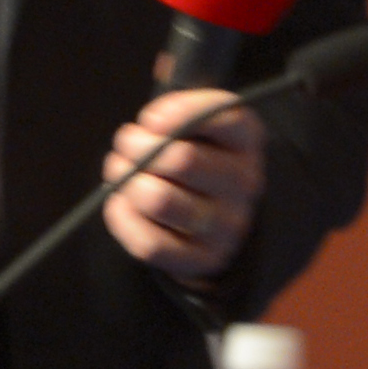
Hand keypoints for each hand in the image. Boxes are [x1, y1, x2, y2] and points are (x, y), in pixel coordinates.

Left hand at [102, 88, 269, 280]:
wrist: (214, 214)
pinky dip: (124, 219)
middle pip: (182, 160)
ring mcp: (227, 226)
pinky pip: (150, 243)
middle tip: (124, 145)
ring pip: (161, 201)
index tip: (149, 118)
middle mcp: (245, 183)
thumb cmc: (196, 154)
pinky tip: (120, 202)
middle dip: (138, 147)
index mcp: (248, 140)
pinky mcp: (202, 258)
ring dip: (127, 181)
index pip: (223, 116)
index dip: (178, 112)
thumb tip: (153, 123)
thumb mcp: (197, 121)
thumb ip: (179, 110)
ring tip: (119, 171)